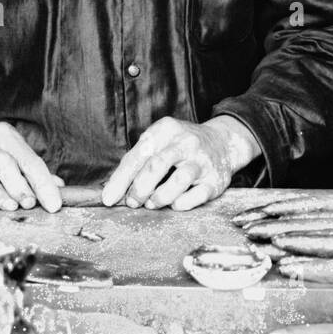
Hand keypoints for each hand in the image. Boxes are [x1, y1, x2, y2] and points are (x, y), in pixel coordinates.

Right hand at [0, 107, 61, 212]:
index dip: (43, 184)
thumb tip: (58, 188)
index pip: (29, 160)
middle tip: (30, 204)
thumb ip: (33, 169)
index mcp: (3, 134)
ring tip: (11, 207)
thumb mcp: (11, 150)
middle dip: (19, 186)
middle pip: (2, 163)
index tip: (54, 205)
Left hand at [101, 116, 260, 211]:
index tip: (109, 198)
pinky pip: (197, 196)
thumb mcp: (159, 141)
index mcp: (166, 130)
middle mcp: (186, 142)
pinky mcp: (216, 180)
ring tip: (152, 203)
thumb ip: (137, 161)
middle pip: (157, 165)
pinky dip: (181, 204)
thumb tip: (113, 190)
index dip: (121, 179)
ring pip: (178, 181)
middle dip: (139, 188)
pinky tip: (173, 204)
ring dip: (159, 197)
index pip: (138, 155)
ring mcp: (203, 161)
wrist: (223, 143)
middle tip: (132, 202)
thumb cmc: (181, 146)